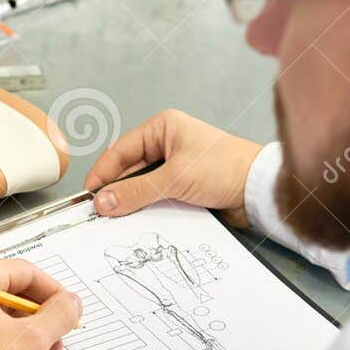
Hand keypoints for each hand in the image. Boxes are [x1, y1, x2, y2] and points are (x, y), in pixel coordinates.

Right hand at [85, 109, 263, 224]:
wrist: (260, 190)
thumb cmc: (226, 168)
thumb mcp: (175, 178)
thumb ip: (136, 191)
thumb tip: (104, 202)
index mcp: (162, 128)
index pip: (121, 151)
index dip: (103, 173)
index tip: (89, 195)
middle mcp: (167, 144)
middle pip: (129, 170)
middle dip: (116, 191)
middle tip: (100, 213)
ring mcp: (176, 166)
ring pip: (142, 186)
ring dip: (132, 202)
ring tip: (117, 219)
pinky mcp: (184, 187)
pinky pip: (157, 198)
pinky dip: (147, 209)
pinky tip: (139, 221)